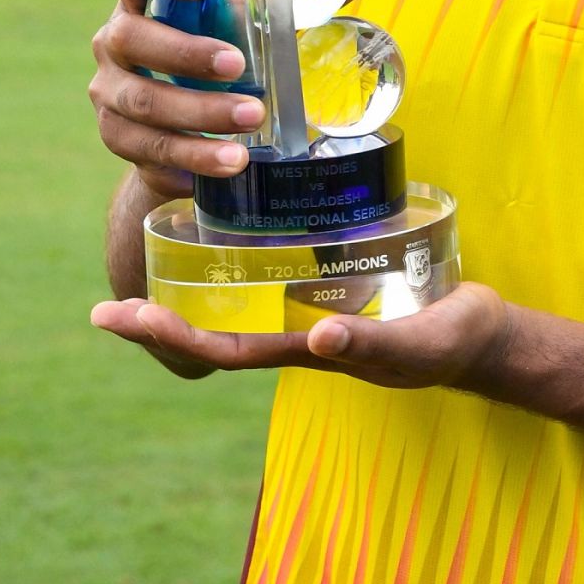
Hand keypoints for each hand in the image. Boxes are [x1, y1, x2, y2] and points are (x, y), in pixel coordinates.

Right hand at [88, 0, 382, 195]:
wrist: (182, 130)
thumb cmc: (225, 53)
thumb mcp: (259, 22)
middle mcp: (114, 40)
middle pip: (131, 37)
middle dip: (187, 55)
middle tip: (240, 67)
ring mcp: (110, 93)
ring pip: (142, 102)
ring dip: (198, 114)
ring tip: (251, 123)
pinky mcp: (119, 140)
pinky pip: (148, 152)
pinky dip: (192, 159)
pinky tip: (230, 163)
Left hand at [90, 282, 510, 389]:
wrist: (480, 331)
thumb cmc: (448, 342)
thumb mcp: (415, 345)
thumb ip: (373, 347)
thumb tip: (318, 343)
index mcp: (306, 352)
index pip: (223, 349)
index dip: (170, 336)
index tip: (120, 318)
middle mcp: (297, 333)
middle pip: (215, 331)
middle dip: (160, 321)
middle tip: (104, 306)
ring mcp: (311, 309)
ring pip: (236, 305)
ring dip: (190, 291)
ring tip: (149, 264)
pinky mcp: (331, 282)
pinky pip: (271, 277)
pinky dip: (237, 261)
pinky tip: (224, 231)